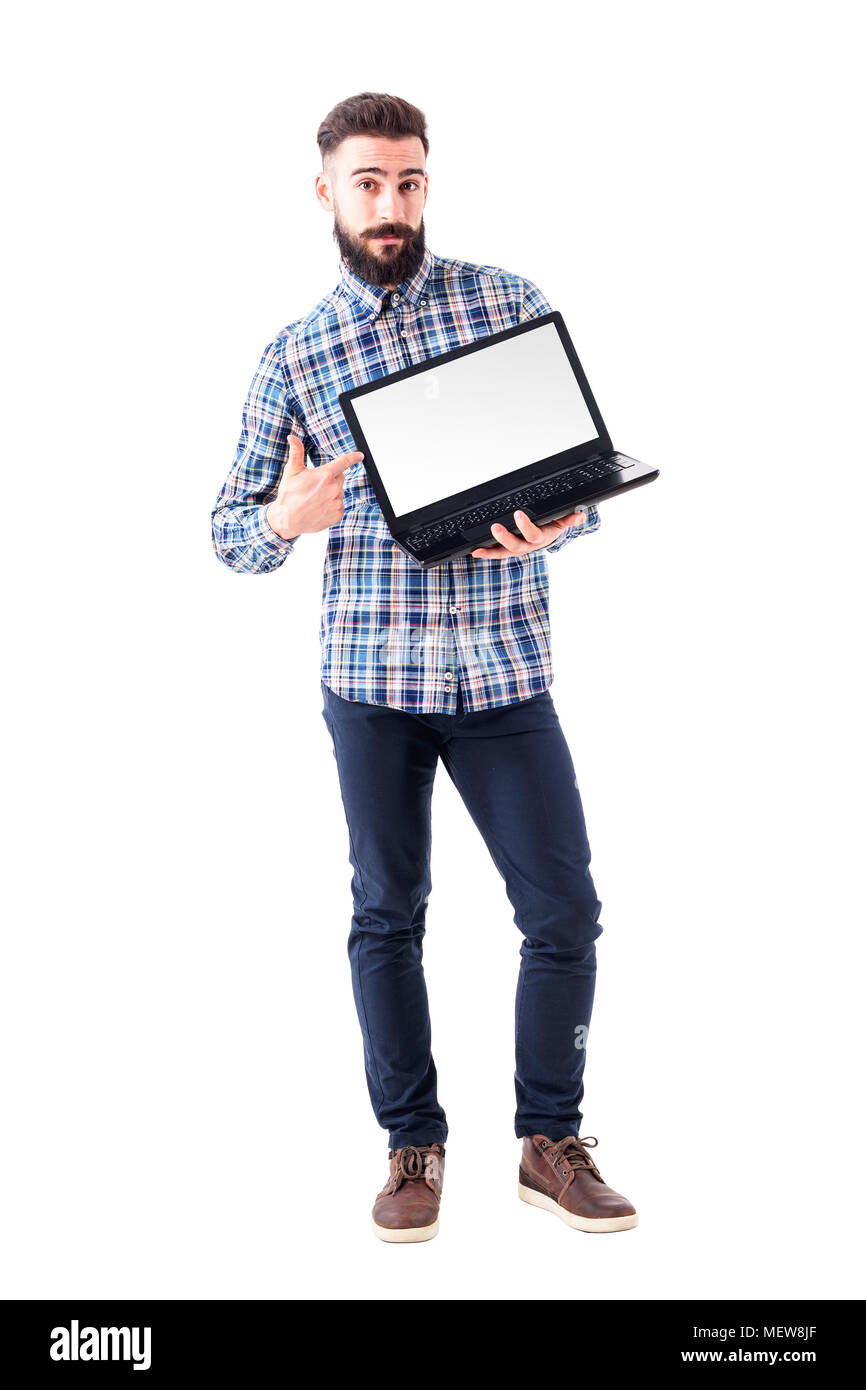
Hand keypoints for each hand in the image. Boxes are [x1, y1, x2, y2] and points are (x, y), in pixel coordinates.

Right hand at [266, 434, 362, 538]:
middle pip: (340, 477)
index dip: (353, 457)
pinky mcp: (338, 514)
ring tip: (316, 498)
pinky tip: (320, 506)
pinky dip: (332, 504)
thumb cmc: (289, 495)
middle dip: (330, 479)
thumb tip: (293, 437)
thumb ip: (296, 453)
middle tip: (316, 485)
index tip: (360, 455)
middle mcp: (334, 488)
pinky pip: (339, 504)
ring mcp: (337, 502)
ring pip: (339, 491)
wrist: (287, 520)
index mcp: (325, 475)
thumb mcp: (291, 472)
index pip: (343, 462)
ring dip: (331, 492)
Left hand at [470, 508, 586, 558]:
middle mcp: (528, 546)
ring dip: (491, 552)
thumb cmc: (552, 527)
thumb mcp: (562, 522)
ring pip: (504, 553)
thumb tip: (581, 516)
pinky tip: (475, 552)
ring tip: (478, 549)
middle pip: (516, 546)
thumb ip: (569, 518)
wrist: (548, 537)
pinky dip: (486, 554)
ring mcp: (517, 550)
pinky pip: (496, 554)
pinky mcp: (508, 550)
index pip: (533, 534)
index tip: (518, 514)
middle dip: (504, 538)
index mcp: (540, 538)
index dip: (525, 526)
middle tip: (495, 527)